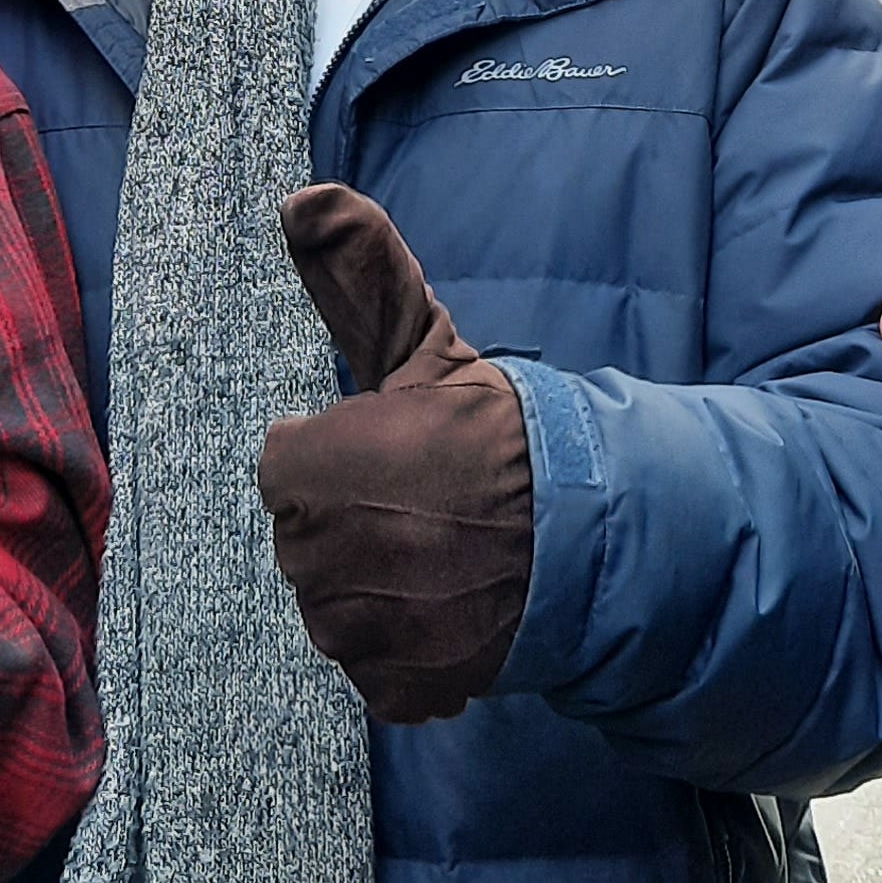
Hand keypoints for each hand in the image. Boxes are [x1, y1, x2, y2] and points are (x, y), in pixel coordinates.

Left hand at [257, 187, 532, 725]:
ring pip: (335, 607)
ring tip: (442, 557)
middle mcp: (319, 556)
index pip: (288, 468)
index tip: (401, 455)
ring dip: (377, 586)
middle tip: (426, 506)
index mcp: (310, 467)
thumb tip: (301, 196)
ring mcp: (358, 630)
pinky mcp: (397, 686)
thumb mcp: (423, 346)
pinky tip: (449, 609)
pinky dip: (406, 648)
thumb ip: (357, 275)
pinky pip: (372, 669)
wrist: (593, 525)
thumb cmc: (500, 432)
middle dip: (356, 522)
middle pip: (305, 541)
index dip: (344, 456)